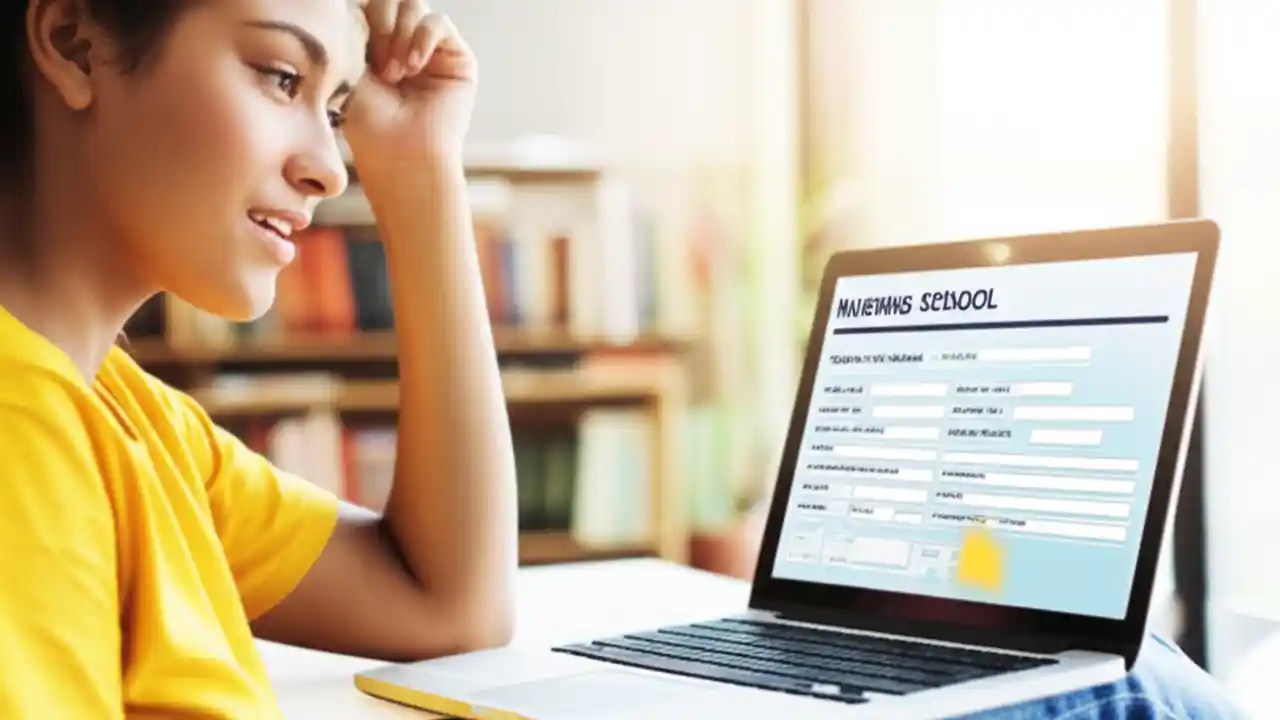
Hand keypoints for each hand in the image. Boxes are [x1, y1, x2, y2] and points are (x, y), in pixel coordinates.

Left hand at [345, 0, 477, 172]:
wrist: (397, 154)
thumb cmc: (366, 120)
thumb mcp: (350, 61)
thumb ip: (358, 22)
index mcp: (375, 43)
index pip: (370, 3)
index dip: (361, 15)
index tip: (352, 49)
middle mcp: (404, 43)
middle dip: (379, 24)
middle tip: (375, 64)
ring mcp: (432, 50)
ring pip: (414, 5)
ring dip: (398, 35)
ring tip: (394, 73)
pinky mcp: (457, 58)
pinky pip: (439, 23)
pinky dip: (421, 38)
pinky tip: (412, 67)